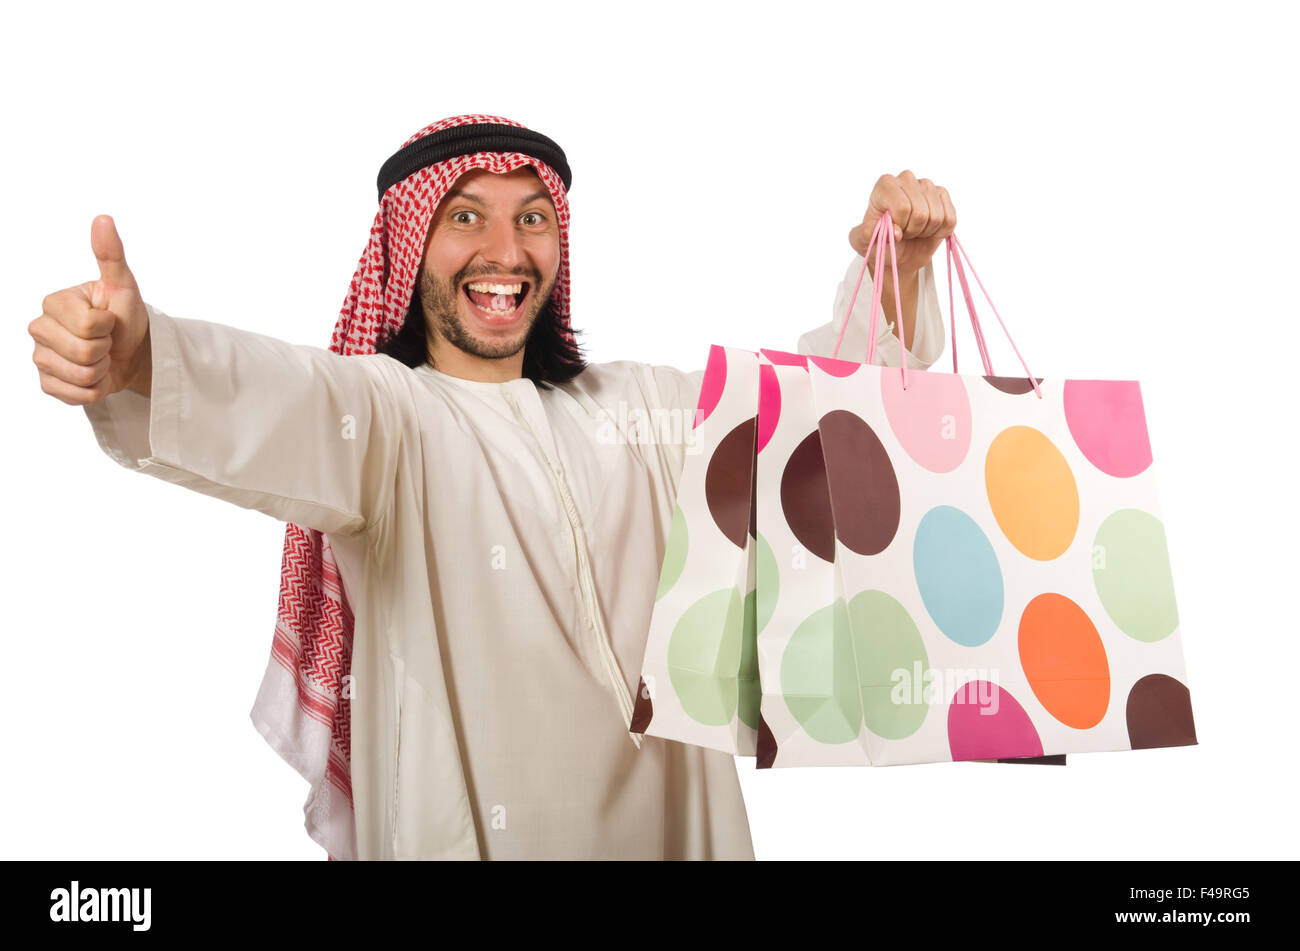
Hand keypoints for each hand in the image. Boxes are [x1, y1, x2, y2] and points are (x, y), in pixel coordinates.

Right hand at [30, 215, 150, 404]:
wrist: (131, 353)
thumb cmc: (126, 317)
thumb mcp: (123, 285)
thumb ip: (111, 255)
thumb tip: (103, 219)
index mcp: (54, 302)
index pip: (89, 325)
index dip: (109, 326)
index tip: (109, 320)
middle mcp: (39, 328)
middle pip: (83, 352)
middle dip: (106, 349)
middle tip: (107, 341)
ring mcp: (40, 357)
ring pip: (80, 375)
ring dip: (102, 371)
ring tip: (102, 358)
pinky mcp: (47, 383)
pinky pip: (76, 396)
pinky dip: (95, 390)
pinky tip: (95, 376)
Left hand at [848, 171, 956, 276]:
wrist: (898, 250)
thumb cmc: (878, 241)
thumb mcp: (862, 242)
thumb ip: (867, 235)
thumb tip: (894, 231)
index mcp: (885, 184)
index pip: (902, 207)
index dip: (899, 226)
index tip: (892, 228)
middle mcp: (906, 178)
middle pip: (920, 213)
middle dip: (912, 230)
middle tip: (904, 231)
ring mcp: (926, 185)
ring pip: (936, 217)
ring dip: (925, 231)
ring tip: (914, 230)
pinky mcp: (943, 195)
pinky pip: (949, 220)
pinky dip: (939, 231)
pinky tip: (928, 229)